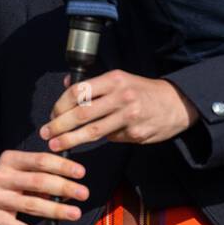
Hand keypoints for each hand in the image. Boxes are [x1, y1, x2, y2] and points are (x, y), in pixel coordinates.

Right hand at [0, 149, 88, 224]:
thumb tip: (71, 188)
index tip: (81, 173)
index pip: (40, 160)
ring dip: (56, 210)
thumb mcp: (23, 170)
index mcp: (10, 159)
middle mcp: (1, 177)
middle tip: (84, 193)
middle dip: (64, 187)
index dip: (62, 166)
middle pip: (38, 182)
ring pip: (31, 205)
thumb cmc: (11, 180)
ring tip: (75, 213)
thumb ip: (44, 175)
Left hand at [39, 69, 199, 152]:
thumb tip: (67, 84)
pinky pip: (111, 138)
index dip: (61, 105)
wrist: (177, 103)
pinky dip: (101, 139)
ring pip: (93, 131)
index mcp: (115, 79)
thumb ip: (94, 84)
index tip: (52, 115)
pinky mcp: (135, 133)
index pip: (79, 91)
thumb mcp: (120, 79)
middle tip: (46, 133)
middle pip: (82, 113)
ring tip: (55, 145)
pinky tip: (95, 138)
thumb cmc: (143, 90)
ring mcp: (129, 116)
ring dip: (70, 140)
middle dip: (59, 126)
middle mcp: (122, 96)